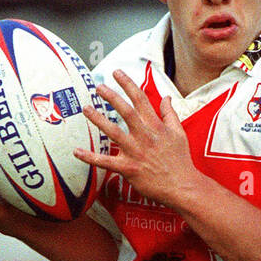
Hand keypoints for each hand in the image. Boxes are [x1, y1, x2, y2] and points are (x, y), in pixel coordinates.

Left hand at [75, 70, 198, 210]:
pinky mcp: (129, 169)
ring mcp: (136, 152)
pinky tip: (77, 151)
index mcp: (156, 126)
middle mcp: (145, 136)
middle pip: (126, 111)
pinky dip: (91, 157)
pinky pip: (106, 162)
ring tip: (86, 109)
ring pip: (113, 132)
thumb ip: (170, 114)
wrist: (183, 186)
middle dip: (111, 97)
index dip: (128, 84)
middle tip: (99, 86)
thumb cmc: (181, 161)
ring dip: (98, 120)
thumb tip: (166, 97)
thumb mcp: (179, 133)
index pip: (140, 99)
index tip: (117, 73)